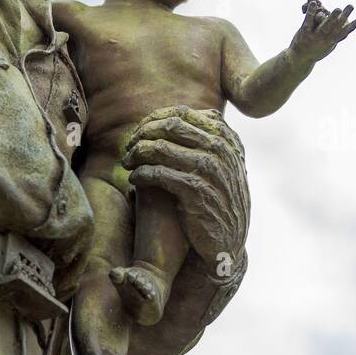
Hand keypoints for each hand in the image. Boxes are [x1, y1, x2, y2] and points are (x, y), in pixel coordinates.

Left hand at [122, 107, 248, 276]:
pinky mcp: (196, 192)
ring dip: (136, 153)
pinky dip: (141, 174)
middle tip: (128, 147)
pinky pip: (158, 174)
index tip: (138, 132)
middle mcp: (220, 150)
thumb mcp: (222, 165)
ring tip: (126, 162)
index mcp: (225, 138)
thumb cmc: (217, 199)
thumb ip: (205, 139)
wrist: (228, 241)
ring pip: (160, 148)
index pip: (181, 113)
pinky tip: (134, 179)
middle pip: (169, 127)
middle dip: (142, 134)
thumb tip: (174, 116)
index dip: (153, 119)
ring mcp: (210, 170)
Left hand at [291, 0, 355, 63]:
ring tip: (338, 9)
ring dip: (331, 17)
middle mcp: (324, 40)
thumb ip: (336, 37)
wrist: (298, 59)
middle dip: (343, 17)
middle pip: (335, 28)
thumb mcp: (328, 46)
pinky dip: (311, 11)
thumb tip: (347, 29)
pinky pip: (308, 20)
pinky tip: (314, 2)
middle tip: (350, 6)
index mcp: (331, 42)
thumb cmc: (315, 50)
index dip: (351, 26)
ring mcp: (314, 36)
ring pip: (324, 26)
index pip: (343, 33)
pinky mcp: (304, 32)